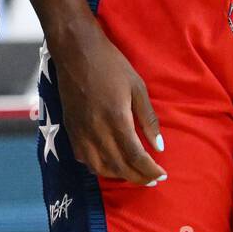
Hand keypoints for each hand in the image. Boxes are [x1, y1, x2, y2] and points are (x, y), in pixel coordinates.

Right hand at [51, 19, 165, 185]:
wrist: (76, 51)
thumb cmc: (110, 64)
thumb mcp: (137, 86)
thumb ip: (148, 118)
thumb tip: (159, 146)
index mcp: (116, 119)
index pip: (135, 157)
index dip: (150, 170)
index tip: (162, 175)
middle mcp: (96, 131)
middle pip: (119, 167)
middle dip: (138, 177)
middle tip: (152, 179)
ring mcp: (80, 133)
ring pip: (100, 168)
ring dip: (119, 176)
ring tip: (134, 174)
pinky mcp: (70, 130)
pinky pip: (84, 159)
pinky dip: (99, 167)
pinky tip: (109, 164)